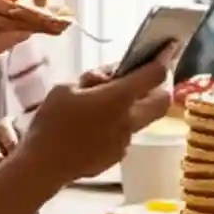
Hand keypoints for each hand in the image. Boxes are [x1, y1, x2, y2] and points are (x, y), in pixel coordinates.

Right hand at [22, 49, 176, 182]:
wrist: (44, 165)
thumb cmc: (51, 122)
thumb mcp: (65, 89)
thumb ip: (92, 79)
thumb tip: (110, 76)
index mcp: (118, 98)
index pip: (154, 74)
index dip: (164, 59)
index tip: (169, 48)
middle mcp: (130, 119)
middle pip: (163, 100)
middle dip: (159, 87)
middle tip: (143, 81)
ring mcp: (126, 141)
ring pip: (142, 118)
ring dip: (133, 108)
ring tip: (104, 107)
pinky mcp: (117, 156)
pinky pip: (125, 135)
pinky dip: (117, 126)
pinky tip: (93, 129)